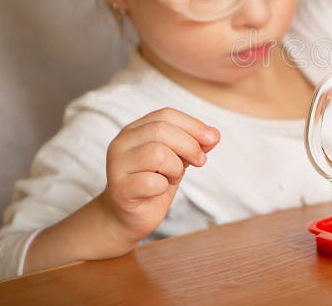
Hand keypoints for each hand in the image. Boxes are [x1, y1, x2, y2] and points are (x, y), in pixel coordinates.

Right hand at [99, 108, 219, 248]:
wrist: (130, 217)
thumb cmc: (155, 182)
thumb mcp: (178, 158)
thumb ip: (194, 144)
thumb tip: (214, 135)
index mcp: (135, 130)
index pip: (166, 115)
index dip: (193, 125)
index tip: (212, 139)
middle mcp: (122, 142)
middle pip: (161, 130)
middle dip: (189, 146)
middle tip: (200, 161)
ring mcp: (117, 165)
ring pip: (157, 153)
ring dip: (176, 167)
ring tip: (173, 177)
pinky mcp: (119, 189)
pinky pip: (151, 182)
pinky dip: (164, 186)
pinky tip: (159, 190)